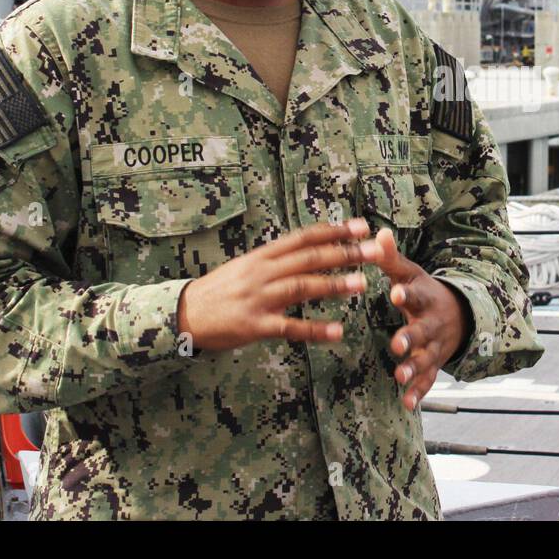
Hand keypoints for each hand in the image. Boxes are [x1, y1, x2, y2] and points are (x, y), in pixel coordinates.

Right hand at [177, 218, 378, 350]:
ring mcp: (258, 298)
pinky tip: (337, 332)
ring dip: (334, 285)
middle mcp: (262, 272)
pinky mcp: (254, 325)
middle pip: (309, 258)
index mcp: (262, 256)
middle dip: (345, 253)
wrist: (182, 314)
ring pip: (302, 287)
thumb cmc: (220, 290)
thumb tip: (311, 247)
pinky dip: (315, 330)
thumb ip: (277, 259)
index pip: (304, 237)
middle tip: (376, 251)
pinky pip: (289, 327)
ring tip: (363, 284)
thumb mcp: (247, 266)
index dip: (335, 231)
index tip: (362, 226)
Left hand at [372, 228, 471, 410]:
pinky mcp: (434, 364)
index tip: (395, 293)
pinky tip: (408, 404)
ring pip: (426, 358)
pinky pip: (429, 379)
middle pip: (423, 330)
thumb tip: (377, 233)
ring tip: (400, 377)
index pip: (416, 293)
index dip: (407, 293)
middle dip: (411, 337)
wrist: (460, 315)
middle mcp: (433, 322)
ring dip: (413, 367)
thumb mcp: (411, 273)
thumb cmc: (424, 292)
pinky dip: (419, 392)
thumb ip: (392, 258)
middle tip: (397, 344)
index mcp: (425, 297)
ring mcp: (435, 345)